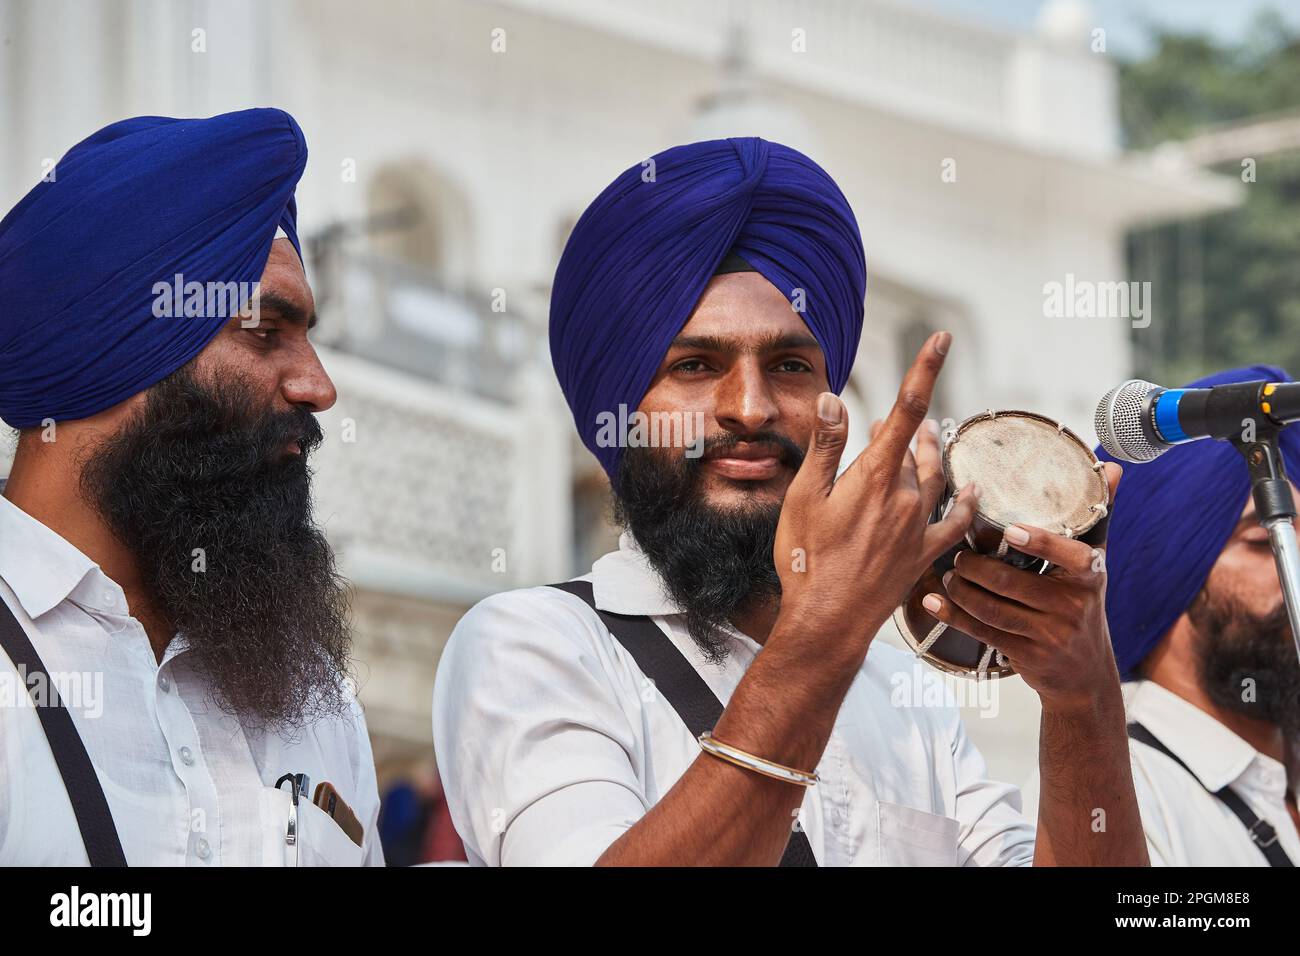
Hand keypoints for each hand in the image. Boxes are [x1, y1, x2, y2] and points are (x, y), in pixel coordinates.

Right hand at [773, 332, 979, 656]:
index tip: (941, 338)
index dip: (924, 369)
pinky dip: (966, 505)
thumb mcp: (803, 498)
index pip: (905, 411)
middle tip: (895, 417)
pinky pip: (954, 524)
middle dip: (908, 427)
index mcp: (872, 477)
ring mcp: (917, 528)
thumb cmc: (806, 560)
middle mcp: (902, 498)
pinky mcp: (923, 555)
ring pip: (936, 479)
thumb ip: (825, 448)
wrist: (827, 621)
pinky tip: (973, 494)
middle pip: (916, 447)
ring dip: (934, 455)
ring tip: (932, 438)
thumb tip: (834, 399)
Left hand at [922, 462, 1124, 712]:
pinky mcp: (1026, 655)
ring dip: (961, 589)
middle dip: (975, 567)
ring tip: (949, 574)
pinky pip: (982, 632)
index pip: (1069, 556)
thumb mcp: (1095, 564)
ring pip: (992, 608)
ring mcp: (1049, 634)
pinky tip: (933, 602)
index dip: (1039, 544)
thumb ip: (1098, 516)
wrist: (1085, 674)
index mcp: (1090, 575)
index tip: (1010, 532)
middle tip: (958, 554)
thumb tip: (1110, 467)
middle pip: (1013, 582)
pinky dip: (953, 616)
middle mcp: (1072, 606)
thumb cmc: (1084, 605)